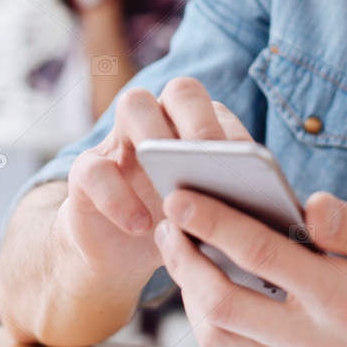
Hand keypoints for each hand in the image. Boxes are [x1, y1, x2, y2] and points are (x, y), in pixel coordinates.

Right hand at [56, 76, 251, 290]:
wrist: (122, 255)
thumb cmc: (177, 228)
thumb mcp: (207, 216)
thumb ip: (229, 201)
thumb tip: (260, 201)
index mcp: (197, 126)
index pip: (221, 108)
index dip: (233, 133)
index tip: (247, 169)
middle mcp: (161, 120)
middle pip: (181, 91)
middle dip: (200, 120)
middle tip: (211, 161)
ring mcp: (119, 140)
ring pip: (133, 103)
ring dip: (156, 138)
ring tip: (173, 191)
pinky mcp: (85, 173)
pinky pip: (96, 169)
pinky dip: (119, 198)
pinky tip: (142, 226)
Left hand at [153, 190, 346, 346]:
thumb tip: (310, 204)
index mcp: (343, 298)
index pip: (259, 254)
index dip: (212, 222)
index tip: (180, 196)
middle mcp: (318, 343)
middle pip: (221, 304)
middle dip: (184, 260)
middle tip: (168, 224)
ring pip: (220, 341)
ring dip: (191, 297)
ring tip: (184, 255)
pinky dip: (217, 327)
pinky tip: (213, 293)